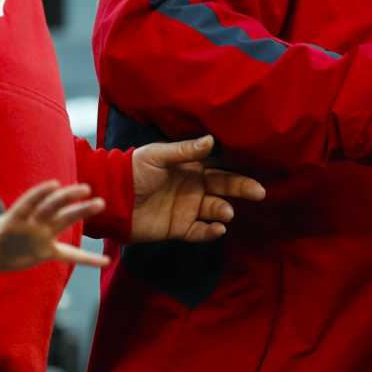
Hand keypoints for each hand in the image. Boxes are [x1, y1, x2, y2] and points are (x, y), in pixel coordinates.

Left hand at [0, 181, 109, 273]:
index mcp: (14, 219)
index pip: (28, 204)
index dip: (39, 194)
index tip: (54, 184)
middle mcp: (32, 223)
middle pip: (51, 207)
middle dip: (67, 198)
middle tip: (86, 190)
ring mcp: (43, 235)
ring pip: (65, 220)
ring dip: (82, 211)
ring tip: (100, 203)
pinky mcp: (48, 250)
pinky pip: (71, 254)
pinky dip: (87, 259)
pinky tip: (105, 261)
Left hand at [129, 135, 266, 243]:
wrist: (112, 198)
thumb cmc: (133, 170)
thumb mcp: (157, 156)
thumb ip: (184, 151)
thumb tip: (211, 140)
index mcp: (190, 168)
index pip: (218, 167)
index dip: (236, 169)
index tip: (256, 168)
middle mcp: (193, 188)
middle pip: (224, 188)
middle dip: (242, 189)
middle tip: (259, 192)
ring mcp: (187, 208)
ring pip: (215, 210)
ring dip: (223, 210)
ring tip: (226, 212)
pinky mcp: (178, 227)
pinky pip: (199, 231)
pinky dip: (210, 231)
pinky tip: (217, 228)